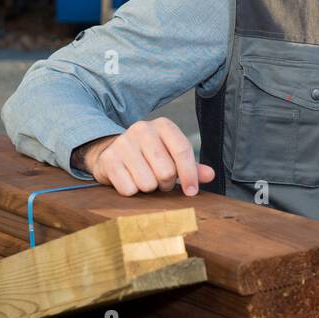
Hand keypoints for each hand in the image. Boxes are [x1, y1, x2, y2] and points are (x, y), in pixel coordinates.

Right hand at [81, 118, 214, 196]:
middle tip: (161, 181)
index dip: (189, 175)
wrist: (112, 152)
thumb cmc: (149, 156)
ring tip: (145, 178)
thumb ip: (192, 166)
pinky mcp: (108, 159)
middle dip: (166, 184)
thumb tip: (210, 175)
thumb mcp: (172, 156)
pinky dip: (132, 191)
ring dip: (149, 188)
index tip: (191, 192)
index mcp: (163, 126)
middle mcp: (142, 129)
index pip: (183, 151)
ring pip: (147, 183)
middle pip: (166, 171)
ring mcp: (123, 143)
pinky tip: (129, 180)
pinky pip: (129, 189)